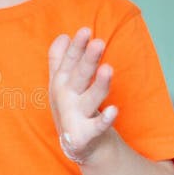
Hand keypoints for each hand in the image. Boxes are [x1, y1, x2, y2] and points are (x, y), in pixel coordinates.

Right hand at [48, 27, 117, 164]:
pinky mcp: (86, 135)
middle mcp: (67, 98)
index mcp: (61, 83)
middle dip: (88, 60)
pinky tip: (114, 110)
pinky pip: (97, 127)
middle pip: (80, 77)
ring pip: (91, 99)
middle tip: (98, 42)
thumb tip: (63, 36)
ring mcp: (76, 116)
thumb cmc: (70, 106)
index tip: (86, 31)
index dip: (77, 47)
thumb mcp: (60, 82)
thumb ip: (59, 59)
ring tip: (108, 69)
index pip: (69, 62)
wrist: (76, 143)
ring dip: (99, 85)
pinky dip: (104, 120)